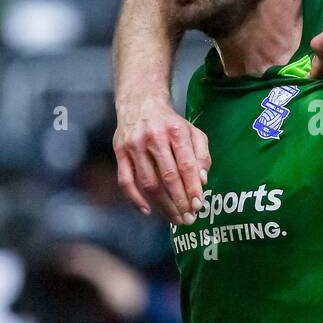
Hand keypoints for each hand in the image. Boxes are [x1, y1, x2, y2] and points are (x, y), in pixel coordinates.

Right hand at [114, 95, 210, 223]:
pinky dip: (135, 199)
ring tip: (174, 219)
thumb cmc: (170, 123)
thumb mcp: (192, 131)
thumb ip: (202, 155)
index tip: (199, 205)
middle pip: (168, 177)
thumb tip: (202, 181)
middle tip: (188, 219)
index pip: (186, 165)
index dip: (193, 188)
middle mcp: (154, 138)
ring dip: (162, 205)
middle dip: (179, 201)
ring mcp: (134, 146)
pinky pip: (126, 181)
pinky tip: (148, 211)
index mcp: (175, 131)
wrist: (140, 103)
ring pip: (148, 183)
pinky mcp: (119, 152)